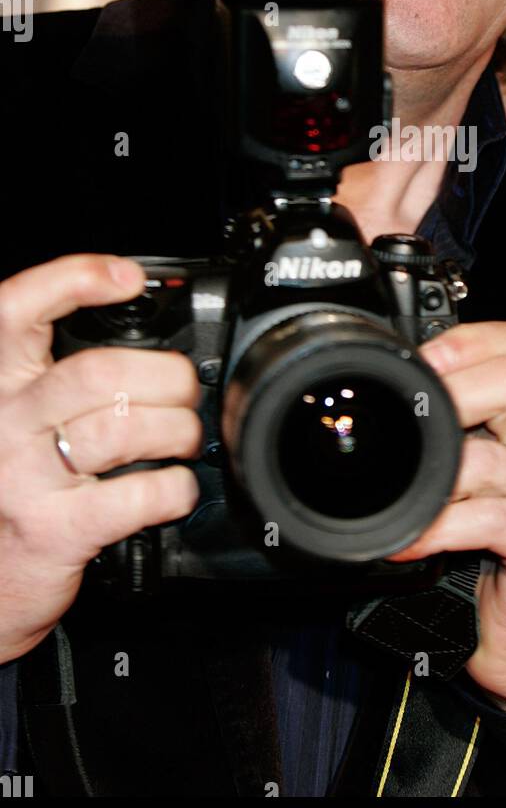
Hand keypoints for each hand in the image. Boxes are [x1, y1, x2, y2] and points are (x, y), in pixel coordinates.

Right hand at [0, 253, 202, 663]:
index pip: (19, 308)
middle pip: (99, 370)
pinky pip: (137, 494)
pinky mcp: (56, 530)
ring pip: (124, 427)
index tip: (128, 277)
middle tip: (183, 391)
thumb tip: (145, 345)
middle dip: (164, 375)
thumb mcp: (18, 418)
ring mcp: (25, 477)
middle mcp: (3, 422)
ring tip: (184, 437)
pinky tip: (174, 488)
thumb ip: (58, 377)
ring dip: (177, 428)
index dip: (75, 278)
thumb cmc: (13, 488)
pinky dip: (174, 488)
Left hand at [389, 321, 505, 716]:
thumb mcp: (449, 488)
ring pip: (495, 454)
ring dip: (436, 476)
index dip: (466, 342)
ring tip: (399, 498)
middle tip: (411, 419)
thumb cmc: (475, 559)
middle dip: (455, 389)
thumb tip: (364, 416)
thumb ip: (431, 447)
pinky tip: (410, 539)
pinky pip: (492, 517)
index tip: (416, 362)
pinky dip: (441, 526)